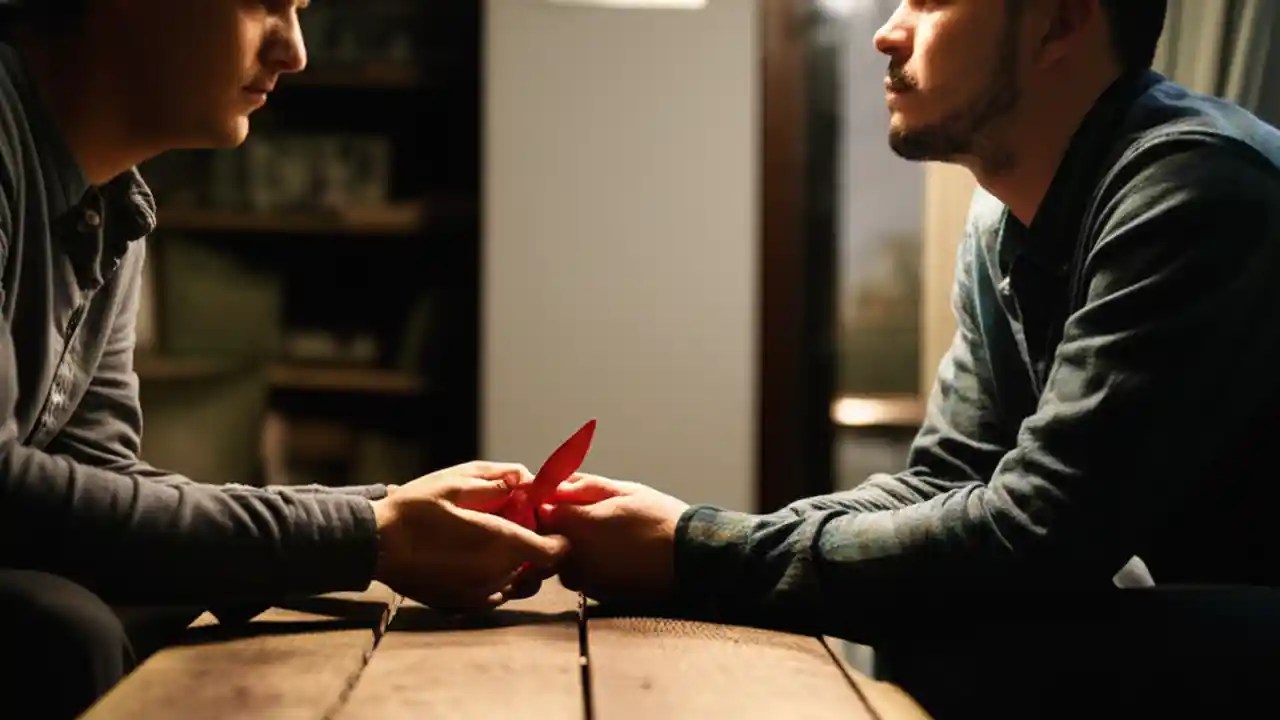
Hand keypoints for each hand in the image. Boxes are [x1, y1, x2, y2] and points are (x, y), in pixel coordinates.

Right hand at [370, 461, 569, 611]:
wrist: (375, 545)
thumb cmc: (414, 510)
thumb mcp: (455, 482)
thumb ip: (496, 479)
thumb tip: (524, 478)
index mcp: (500, 544)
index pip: (554, 551)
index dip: (555, 536)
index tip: (540, 521)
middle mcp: (496, 576)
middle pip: (539, 570)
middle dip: (536, 549)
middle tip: (515, 525)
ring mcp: (479, 595)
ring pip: (518, 585)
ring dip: (517, 567)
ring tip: (492, 543)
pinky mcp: (462, 606)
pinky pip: (495, 596)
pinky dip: (495, 580)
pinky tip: (474, 560)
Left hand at [537, 474, 689, 602]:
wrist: (691, 559)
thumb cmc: (660, 518)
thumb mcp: (625, 490)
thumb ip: (586, 486)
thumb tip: (559, 486)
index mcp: (578, 525)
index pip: (542, 511)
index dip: (551, 503)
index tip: (565, 500)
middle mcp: (574, 556)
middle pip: (550, 538)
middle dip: (563, 527)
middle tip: (593, 518)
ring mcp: (585, 580)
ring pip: (564, 561)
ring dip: (576, 549)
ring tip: (609, 539)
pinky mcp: (598, 595)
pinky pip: (582, 577)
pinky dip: (591, 567)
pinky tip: (616, 558)